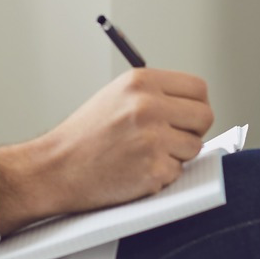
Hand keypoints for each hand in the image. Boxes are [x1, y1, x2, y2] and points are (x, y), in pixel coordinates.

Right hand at [0, 68, 213, 235]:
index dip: (195, 104)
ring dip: (177, 155)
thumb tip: (191, 104)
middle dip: (193, 130)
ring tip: (145, 154)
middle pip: (204, 116)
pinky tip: (136, 170)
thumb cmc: (83, 136)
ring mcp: (152, 139)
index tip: (187, 116)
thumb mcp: (116, 96)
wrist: (55, 168)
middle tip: (173, 138)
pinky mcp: (153, 170)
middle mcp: (148, 106)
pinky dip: (162, 175)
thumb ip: (154, 94)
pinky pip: (178, 172)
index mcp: (140, 82)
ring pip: (195, 147)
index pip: (198, 88)